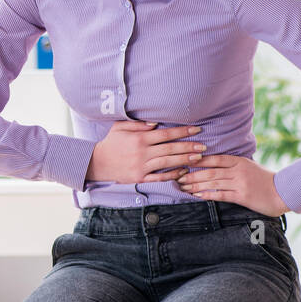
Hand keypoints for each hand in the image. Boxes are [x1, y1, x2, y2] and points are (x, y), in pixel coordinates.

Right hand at [86, 119, 206, 184]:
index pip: (166, 134)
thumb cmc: (110, 143)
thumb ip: (138, 124)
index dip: (182, 132)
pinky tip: (183, 171)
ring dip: (184, 159)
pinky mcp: (139, 178)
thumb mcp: (120, 127)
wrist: (96, 163)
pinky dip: (172, 174)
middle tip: (204, 146)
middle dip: (189, 146)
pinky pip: (159, 177)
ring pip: (168, 162)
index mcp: (139, 138)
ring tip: (198, 157)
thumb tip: (156, 123)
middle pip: (170, 148)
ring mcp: (141, 166)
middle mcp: (142, 152)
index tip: (196, 130)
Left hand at [176, 155, 288, 216]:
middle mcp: (238, 171)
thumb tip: (210, 162)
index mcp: (239, 161)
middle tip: (178, 177)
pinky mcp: (242, 196)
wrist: (282, 192)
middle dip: (192, 174)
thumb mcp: (248, 166)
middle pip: (210, 171)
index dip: (198, 160)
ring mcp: (240, 183)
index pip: (214, 159)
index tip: (184, 162)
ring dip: (195, 185)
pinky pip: (220, 194)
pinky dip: (207, 194)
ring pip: (213, 182)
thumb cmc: (263, 179)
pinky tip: (196, 195)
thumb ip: (232, 164)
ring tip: (183, 187)